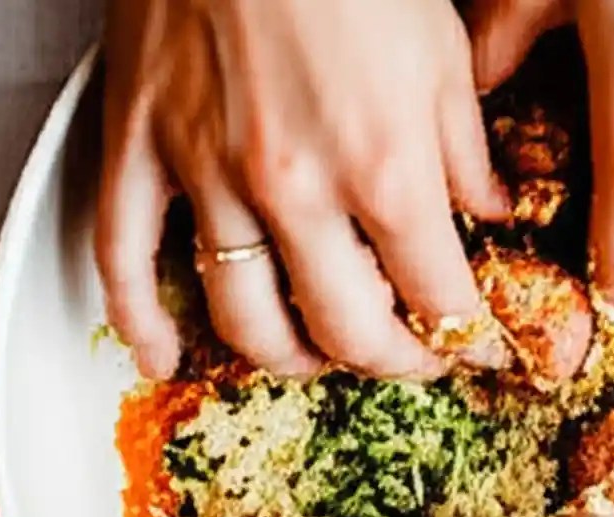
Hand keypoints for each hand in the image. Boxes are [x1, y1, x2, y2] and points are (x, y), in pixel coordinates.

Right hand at [99, 0, 510, 380]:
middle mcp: (297, 192)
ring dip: (289, 360)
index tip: (479, 348)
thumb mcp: (443, 58)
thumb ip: (468, 156)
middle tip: (411, 358)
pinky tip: (163, 360)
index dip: (468, 338)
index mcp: (385, 170)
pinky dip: (140, 324)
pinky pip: (124, 261)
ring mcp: (209, 177)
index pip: (437, 299)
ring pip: (244, 318)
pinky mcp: (142, 151)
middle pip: (346, 332)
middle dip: (392, 362)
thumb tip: (489, 218)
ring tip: (317, 359)